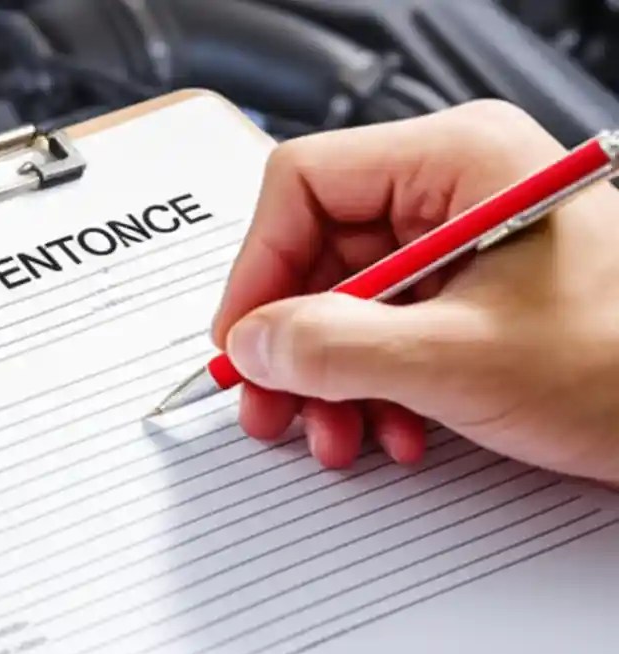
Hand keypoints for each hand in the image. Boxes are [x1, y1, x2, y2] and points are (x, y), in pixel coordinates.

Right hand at [212, 100, 618, 481]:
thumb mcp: (461, 360)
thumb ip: (335, 348)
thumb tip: (252, 342)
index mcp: (459, 159)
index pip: (305, 184)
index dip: (259, 268)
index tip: (244, 339)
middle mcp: (455, 186)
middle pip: (319, 248)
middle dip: (293, 340)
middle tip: (271, 402)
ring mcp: (463, 238)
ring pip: (345, 296)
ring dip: (328, 375)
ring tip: (333, 432)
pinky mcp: (471, 288)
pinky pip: (385, 325)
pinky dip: (370, 383)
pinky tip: (388, 429)